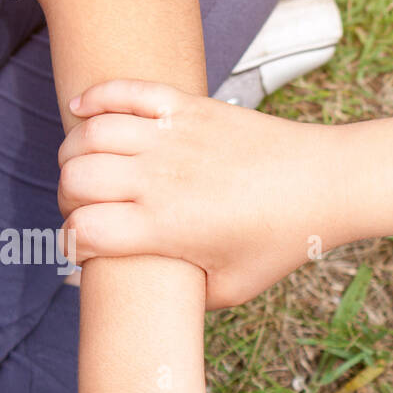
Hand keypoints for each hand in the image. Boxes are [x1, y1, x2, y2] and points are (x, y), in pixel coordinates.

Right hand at [56, 80, 328, 308]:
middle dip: (69, 199)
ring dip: (75, 154)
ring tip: (87, 170)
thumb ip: (187, 299)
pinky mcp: (188, 107)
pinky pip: (125, 90)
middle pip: (75, 179)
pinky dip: (96, 98)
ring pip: (90, 133)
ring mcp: (172, 137)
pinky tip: (84, 113)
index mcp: (166, 227)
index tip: (87, 252)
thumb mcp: (234, 288)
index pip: (84, 231)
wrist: (324, 184)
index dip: (73, 245)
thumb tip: (151, 301)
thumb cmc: (282, 241)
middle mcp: (161, 179)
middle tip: (89, 211)